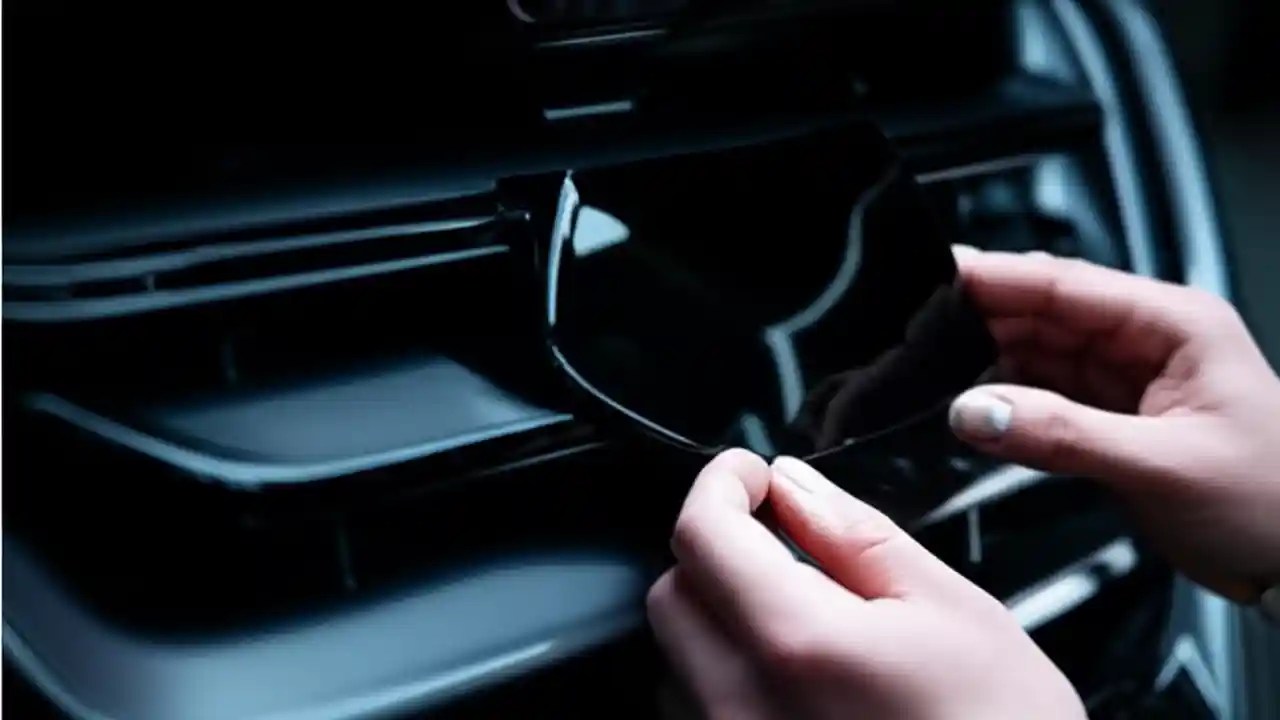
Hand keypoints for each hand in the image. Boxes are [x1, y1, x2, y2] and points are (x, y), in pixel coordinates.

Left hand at [647, 449, 1084, 719]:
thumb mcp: (953, 612)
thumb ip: (856, 537)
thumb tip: (794, 485)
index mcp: (796, 645)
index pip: (702, 534)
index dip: (722, 484)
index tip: (750, 472)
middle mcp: (742, 707)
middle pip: (676, 594)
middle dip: (719, 548)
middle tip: (783, 537)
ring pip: (682, 657)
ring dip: (725, 617)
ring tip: (810, 623)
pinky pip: (703, 711)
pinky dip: (735, 675)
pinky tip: (803, 680)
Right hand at [949, 247, 1279, 600]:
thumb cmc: (1270, 506)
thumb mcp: (1161, 466)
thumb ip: (1060, 435)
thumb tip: (973, 411)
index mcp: (1175, 324)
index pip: (1065, 283)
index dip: (995, 277)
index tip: (934, 275)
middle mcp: (1148, 340)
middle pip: (1043, 312)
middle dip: (981, 318)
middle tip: (914, 331)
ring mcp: (1129, 379)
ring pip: (1038, 352)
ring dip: (988, 361)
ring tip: (931, 368)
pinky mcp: (1114, 418)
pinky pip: (1045, 393)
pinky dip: (1007, 399)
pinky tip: (973, 404)